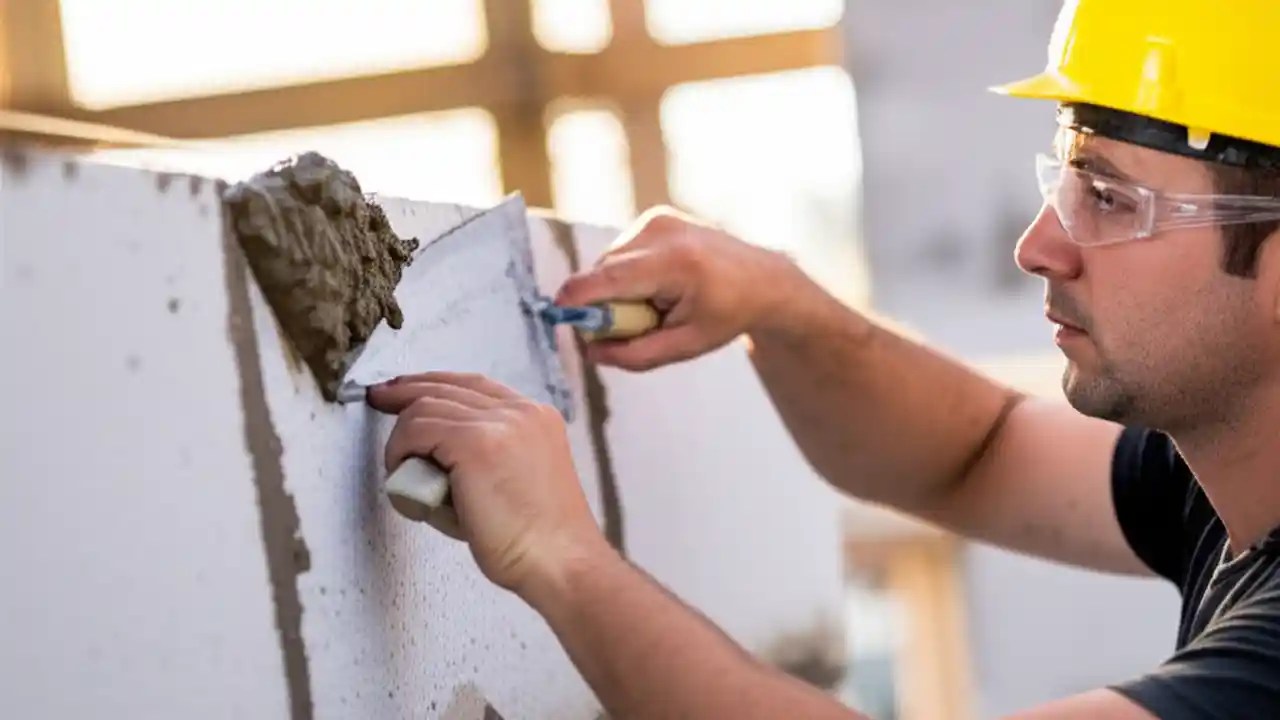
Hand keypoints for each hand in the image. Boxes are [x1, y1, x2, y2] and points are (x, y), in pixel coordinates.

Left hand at [367, 372, 609, 594]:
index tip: (404, 394)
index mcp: (536, 417)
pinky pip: (417, 430)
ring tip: (401, 469)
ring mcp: (500, 422)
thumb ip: (488, 454)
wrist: (560, 563)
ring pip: (426, 406)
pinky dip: (400, 451)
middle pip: (448, 385)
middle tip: (379, 399)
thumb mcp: (518, 478)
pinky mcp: (475, 442)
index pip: (475, 384)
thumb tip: (434, 455)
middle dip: (406, 390)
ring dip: (403, 437)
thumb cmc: (536, 541)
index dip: (434, 385)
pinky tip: (402, 475)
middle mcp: (521, 411)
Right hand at [555, 206, 802, 370]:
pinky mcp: (655, 215)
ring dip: (618, 288)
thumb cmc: (726, 315)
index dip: (577, 298)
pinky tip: (658, 283)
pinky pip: (620, 252)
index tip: (555, 314)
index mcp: (677, 265)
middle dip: (606, 304)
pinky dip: (628, 273)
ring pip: (609, 262)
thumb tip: (589, 350)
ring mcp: (659, 219)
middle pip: (604, 272)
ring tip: (656, 301)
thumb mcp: (685, 346)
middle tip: (639, 324)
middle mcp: (664, 232)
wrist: (761, 279)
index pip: (610, 280)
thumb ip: (635, 354)